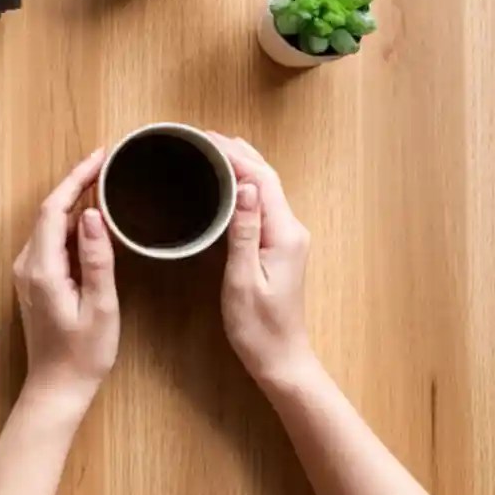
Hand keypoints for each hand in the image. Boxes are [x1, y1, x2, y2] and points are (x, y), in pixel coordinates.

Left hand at [11, 149, 118, 409]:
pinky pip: (52, 240)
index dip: (76, 178)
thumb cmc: (83, 354)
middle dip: (77, 183)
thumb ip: (97, 258)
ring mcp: (29, 272)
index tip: (100, 157)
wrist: (57, 388)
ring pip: (50, 224)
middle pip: (49, 211)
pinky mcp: (35, 280)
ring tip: (104, 182)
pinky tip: (92, 219)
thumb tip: (93, 215)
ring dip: (74, 201)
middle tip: (108, 164)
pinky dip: (70, 223)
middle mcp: (28, 265)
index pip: (54, 209)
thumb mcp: (101, 306)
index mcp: (43, 268)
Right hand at [208, 132, 315, 386]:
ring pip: (266, 188)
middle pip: (267, 177)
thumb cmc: (258, 327)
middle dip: (237, 152)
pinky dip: (244, 185)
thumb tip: (247, 187)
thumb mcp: (243, 281)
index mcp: (284, 234)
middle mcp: (291, 229)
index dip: (235, 155)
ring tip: (210, 149)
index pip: (262, 180)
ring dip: (241, 165)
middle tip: (202, 137)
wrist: (281, 358)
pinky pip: (263, 204)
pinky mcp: (280, 245)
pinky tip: (225, 182)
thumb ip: (245, 232)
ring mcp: (287, 236)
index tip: (205, 138)